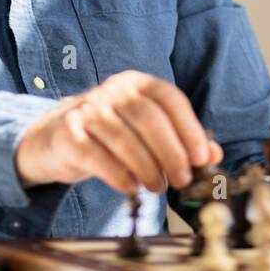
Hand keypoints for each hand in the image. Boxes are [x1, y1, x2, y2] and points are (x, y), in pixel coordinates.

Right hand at [14, 71, 222, 194]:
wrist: (55, 139)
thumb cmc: (110, 136)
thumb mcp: (145, 132)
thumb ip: (180, 140)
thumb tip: (214, 155)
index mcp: (137, 83)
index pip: (170, 100)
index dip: (190, 129)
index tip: (202, 158)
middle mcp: (113, 90)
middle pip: (149, 119)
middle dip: (171, 153)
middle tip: (182, 180)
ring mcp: (88, 109)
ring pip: (124, 138)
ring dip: (147, 168)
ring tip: (157, 187)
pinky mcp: (68, 133)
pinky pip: (96, 155)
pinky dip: (118, 175)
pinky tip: (131, 188)